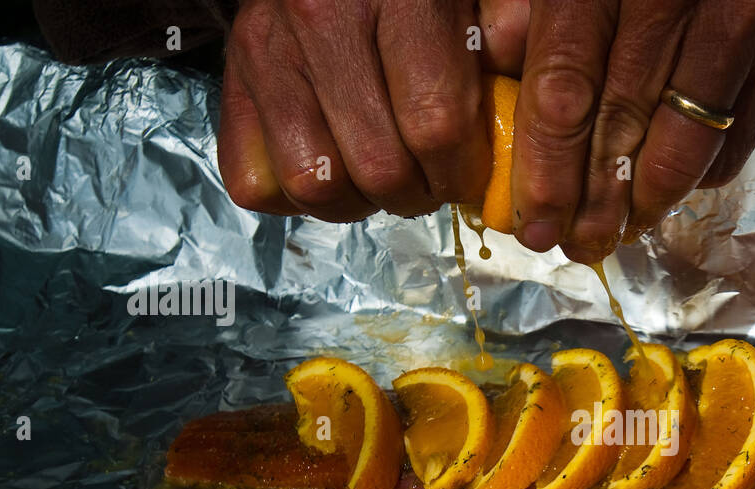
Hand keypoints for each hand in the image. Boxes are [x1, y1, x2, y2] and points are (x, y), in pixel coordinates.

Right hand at [217, 0, 528, 221]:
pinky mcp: (233, 80)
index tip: (471, 173)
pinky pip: (255, 182)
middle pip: (380, 167)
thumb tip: (521, 105)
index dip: (463, 172)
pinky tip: (333, 167)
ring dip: (360, 202)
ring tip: (384, 178)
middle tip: (431, 181)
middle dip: (419, 195)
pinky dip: (296, 197)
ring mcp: (267, 52)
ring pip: (316, 185)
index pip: (437, 125)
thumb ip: (509, 30)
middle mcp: (320, 19)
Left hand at [512, 0, 754, 261]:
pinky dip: (696, 177)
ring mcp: (733, 23)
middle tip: (571, 246)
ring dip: (645, 204)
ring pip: (682, 146)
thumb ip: (530, 5)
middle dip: (591, 202)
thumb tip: (495, 65)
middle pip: (620, 127)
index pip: (564, 88)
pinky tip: (664, 192)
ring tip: (616, 235)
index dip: (546, 167)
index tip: (531, 219)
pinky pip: (733, 139)